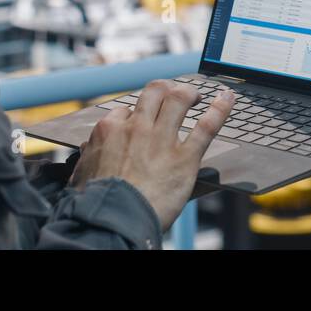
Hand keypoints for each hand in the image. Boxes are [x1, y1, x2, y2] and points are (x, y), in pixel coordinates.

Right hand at [70, 80, 235, 229]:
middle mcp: (137, 128)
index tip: (141, 118)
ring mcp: (162, 140)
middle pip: (154, 92)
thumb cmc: (96, 203)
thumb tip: (89, 148)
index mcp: (110, 131)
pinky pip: (206, 126)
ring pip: (179, 99)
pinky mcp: (185, 157)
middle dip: (165, 89)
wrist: (113, 221)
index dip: (135, 113)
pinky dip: (221, 109)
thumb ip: (89, 156)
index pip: (125, 110)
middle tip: (172, 94)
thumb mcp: (82, 174)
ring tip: (196, 96)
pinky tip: (228, 99)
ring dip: (190, 93)